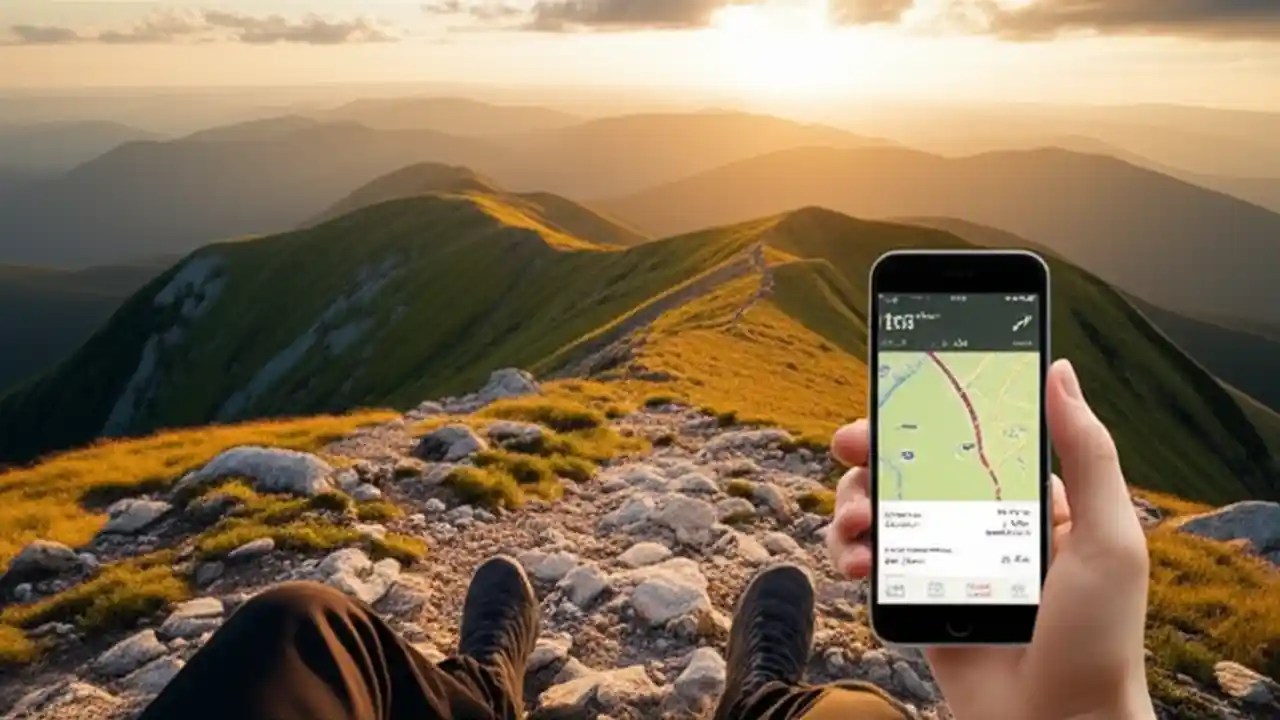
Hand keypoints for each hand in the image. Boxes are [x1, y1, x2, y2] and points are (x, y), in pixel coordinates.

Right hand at [827, 360, 1154, 719]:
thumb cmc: (1098, 638)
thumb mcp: (1107, 537)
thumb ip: (1087, 452)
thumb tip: (1060, 372)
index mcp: (1026, 501)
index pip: (967, 437)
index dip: (926, 412)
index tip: (895, 396)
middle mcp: (977, 523)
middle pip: (909, 466)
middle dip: (871, 452)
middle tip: (847, 445)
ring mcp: (941, 561)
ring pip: (878, 509)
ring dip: (852, 504)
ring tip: (856, 524)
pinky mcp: (912, 599)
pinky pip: (868, 560)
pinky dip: (850, 553)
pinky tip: (859, 564)